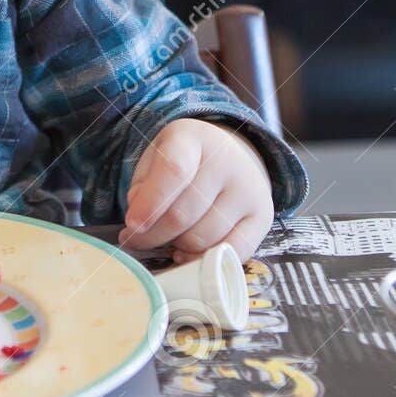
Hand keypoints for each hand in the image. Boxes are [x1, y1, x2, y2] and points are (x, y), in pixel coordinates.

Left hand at [120, 118, 273, 261]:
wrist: (227, 157)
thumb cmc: (182, 162)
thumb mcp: (154, 161)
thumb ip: (141, 188)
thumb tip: (140, 223)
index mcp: (193, 138)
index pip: (174, 171)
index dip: (151, 204)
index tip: (132, 226)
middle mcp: (227, 160)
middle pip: (183, 215)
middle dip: (153, 236)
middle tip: (137, 240)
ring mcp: (249, 189)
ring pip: (203, 239)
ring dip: (177, 247)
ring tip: (168, 237)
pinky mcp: (263, 215)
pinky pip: (231, 252)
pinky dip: (204, 259)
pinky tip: (187, 251)